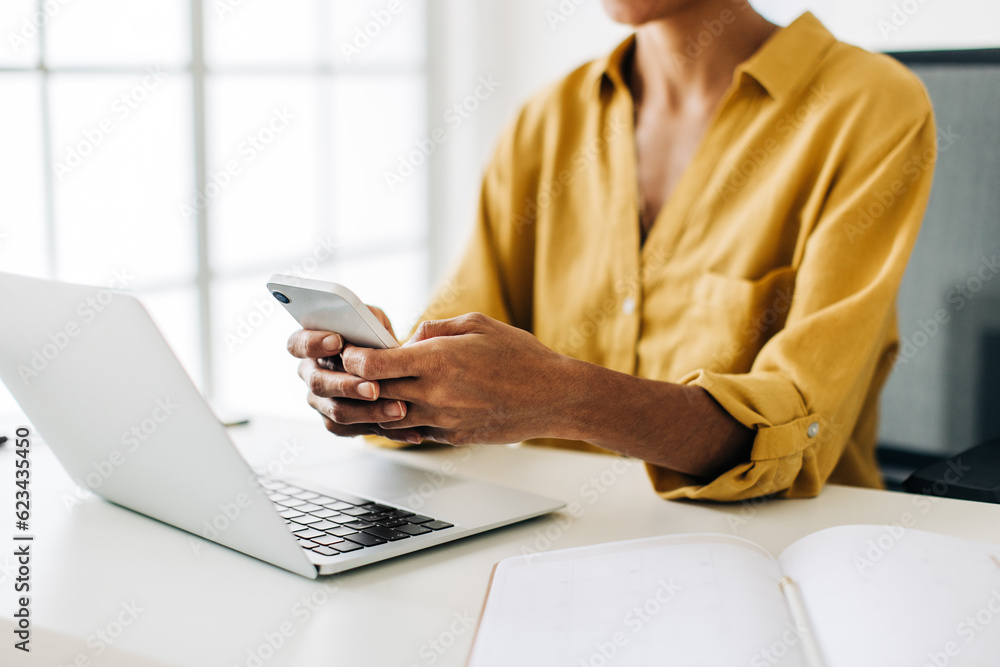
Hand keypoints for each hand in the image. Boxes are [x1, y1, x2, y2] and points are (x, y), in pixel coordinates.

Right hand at [287, 306, 424, 442]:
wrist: (392, 370)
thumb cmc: (377, 341)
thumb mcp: (376, 324)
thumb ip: (370, 322)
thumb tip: (372, 329)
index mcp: (311, 346)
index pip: (298, 344)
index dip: (313, 343)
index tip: (338, 342)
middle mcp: (311, 374)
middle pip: (319, 383)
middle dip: (348, 386)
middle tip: (374, 388)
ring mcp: (320, 401)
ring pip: (337, 411)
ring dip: (369, 412)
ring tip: (399, 410)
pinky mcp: (335, 423)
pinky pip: (353, 429)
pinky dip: (383, 428)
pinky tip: (409, 430)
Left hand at [333, 313, 577, 445]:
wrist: (553, 398)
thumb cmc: (521, 357)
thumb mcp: (477, 324)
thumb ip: (434, 329)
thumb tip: (408, 338)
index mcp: (438, 361)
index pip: (374, 367)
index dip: (354, 358)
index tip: (352, 352)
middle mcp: (435, 394)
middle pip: (373, 394)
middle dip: (358, 382)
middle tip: (354, 371)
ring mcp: (442, 420)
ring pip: (389, 417)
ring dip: (379, 404)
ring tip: (380, 388)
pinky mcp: (452, 437)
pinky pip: (414, 430)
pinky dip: (404, 418)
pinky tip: (409, 404)